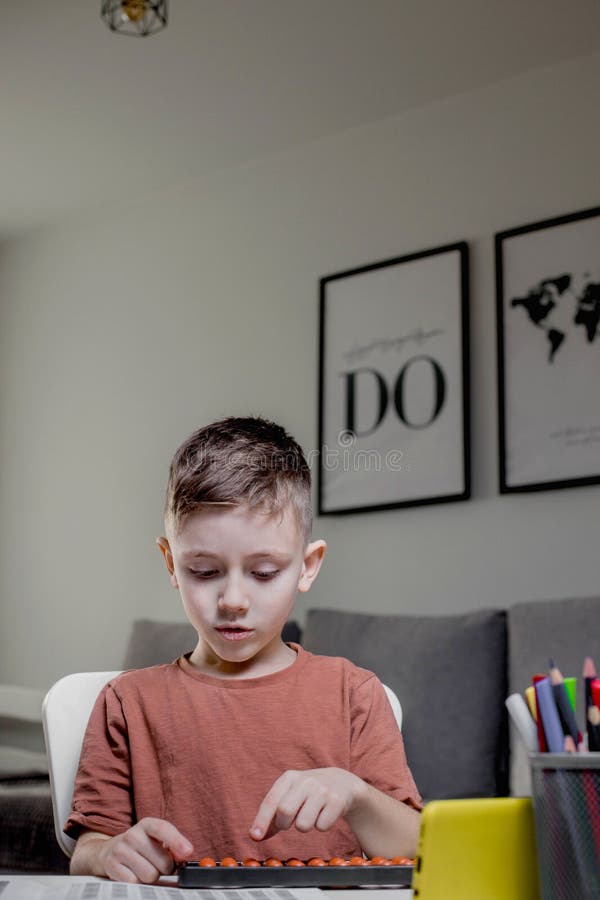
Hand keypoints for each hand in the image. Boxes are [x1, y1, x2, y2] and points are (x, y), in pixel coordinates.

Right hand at [95, 817, 192, 882]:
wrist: (109, 852)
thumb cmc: (141, 847)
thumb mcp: (155, 840)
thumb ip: (172, 847)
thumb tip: (185, 855)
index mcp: (147, 824)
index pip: (163, 829)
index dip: (177, 841)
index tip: (188, 852)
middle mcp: (132, 835)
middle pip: (162, 861)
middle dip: (165, 868)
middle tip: (158, 864)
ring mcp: (120, 850)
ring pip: (150, 875)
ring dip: (152, 877)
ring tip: (145, 868)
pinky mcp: (111, 866)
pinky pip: (135, 883)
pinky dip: (137, 882)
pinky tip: (133, 873)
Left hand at [250, 768, 364, 839]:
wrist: (342, 782)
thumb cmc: (309, 793)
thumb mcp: (291, 795)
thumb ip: (273, 815)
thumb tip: (256, 835)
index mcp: (289, 778)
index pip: (271, 800)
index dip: (261, 820)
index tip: (255, 836)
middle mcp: (305, 781)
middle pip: (285, 811)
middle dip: (284, 824)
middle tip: (291, 822)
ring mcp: (322, 790)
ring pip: (303, 824)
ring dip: (304, 826)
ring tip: (311, 815)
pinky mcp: (337, 801)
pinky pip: (322, 827)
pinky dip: (321, 826)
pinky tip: (325, 813)